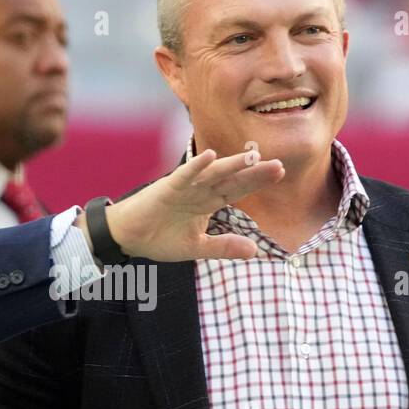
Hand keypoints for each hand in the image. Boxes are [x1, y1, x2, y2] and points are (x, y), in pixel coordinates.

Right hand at [101, 149, 283, 261]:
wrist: (129, 238)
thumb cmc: (160, 238)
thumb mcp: (197, 248)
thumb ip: (224, 247)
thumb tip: (254, 251)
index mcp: (208, 202)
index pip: (237, 189)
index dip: (257, 181)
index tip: (280, 173)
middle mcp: (200, 190)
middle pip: (231, 179)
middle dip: (253, 172)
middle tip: (278, 164)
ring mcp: (184, 187)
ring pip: (212, 173)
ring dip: (231, 165)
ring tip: (252, 156)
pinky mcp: (166, 188)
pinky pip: (184, 176)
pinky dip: (196, 167)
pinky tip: (210, 156)